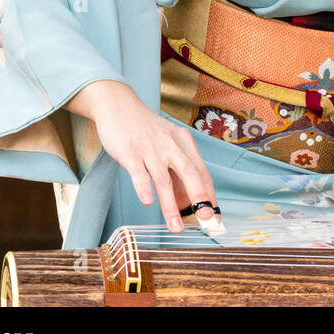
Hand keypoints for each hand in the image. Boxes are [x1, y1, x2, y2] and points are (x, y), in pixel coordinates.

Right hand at [66, 79, 220, 233]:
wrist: (119, 106)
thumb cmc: (145, 131)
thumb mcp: (167, 144)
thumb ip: (176, 170)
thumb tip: (185, 202)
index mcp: (184, 143)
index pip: (202, 172)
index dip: (209, 194)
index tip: (215, 216)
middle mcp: (171, 145)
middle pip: (190, 173)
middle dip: (199, 198)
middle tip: (206, 220)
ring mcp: (150, 149)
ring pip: (164, 180)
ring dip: (170, 206)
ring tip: (175, 227)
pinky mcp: (130, 152)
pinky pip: (139, 173)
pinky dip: (144, 188)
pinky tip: (148, 202)